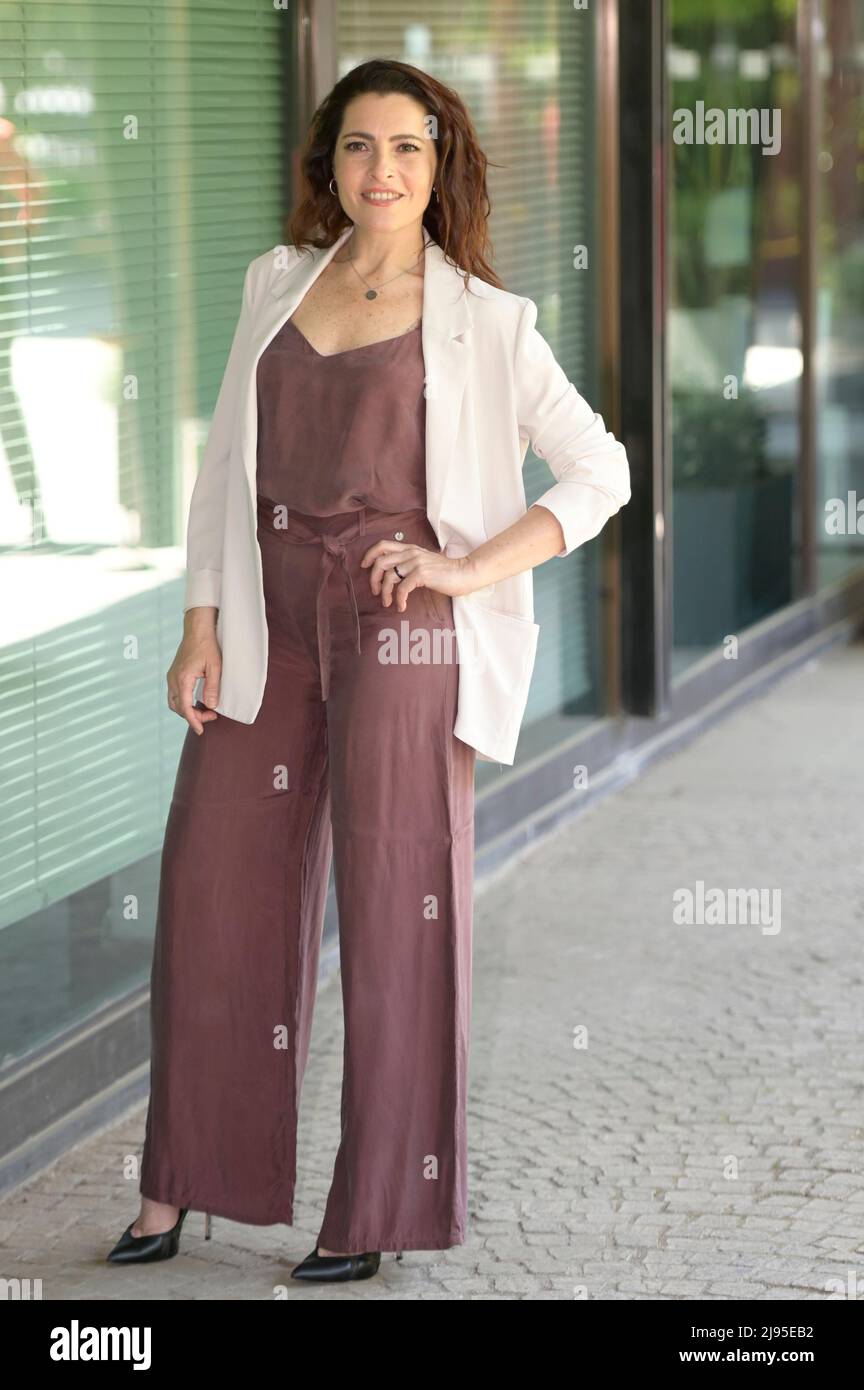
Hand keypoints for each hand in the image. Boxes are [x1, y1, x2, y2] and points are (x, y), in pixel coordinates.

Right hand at [167, 609, 221, 734]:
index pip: (184, 707)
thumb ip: (212, 688)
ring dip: (187, 710)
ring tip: (204, 710)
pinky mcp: (174, 673)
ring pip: (174, 702)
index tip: (200, 730)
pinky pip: (175, 694)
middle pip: (178, 707)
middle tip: (210, 716)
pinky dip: (184, 702)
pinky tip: (197, 701)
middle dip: (192, 716)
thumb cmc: (208, 645)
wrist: (197, 629)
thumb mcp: (215, 667)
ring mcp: (172, 676)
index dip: (193, 720)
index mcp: (182, 678)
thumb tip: (210, 706)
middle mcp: (173, 679)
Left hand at [359, 540, 476, 611]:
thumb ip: (409, 562)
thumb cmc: (446, 571)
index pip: (382, 545)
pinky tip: (401, 607)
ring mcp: (416, 562)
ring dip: (385, 593)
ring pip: (389, 577)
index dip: (369, 555)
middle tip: (376, 592)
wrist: (465, 573)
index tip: (364, 567)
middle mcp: (410, 553)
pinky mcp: (422, 574)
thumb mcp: (424, 561)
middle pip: (380, 562)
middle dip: (373, 579)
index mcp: (409, 548)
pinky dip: (398, 600)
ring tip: (388, 603)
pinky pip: (402, 589)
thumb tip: (393, 573)